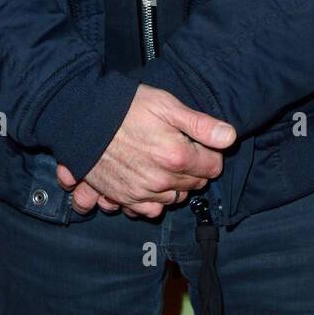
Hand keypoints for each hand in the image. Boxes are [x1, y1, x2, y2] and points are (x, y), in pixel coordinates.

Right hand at [55, 85, 235, 219]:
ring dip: (175, 183)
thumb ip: (201, 124)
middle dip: (193, 167)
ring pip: (175, 197)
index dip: (209, 152)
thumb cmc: (126, 107)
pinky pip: (150, 210)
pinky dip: (154, 199)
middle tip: (179, 147)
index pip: (213, 167)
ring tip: (163, 161)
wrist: (84, 118)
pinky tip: (149, 181)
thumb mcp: (167, 105)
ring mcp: (141, 193)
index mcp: (176, 157)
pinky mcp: (124, 198)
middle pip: (195, 184)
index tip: (198, 141)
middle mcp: (161, 181)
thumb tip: (230, 137)